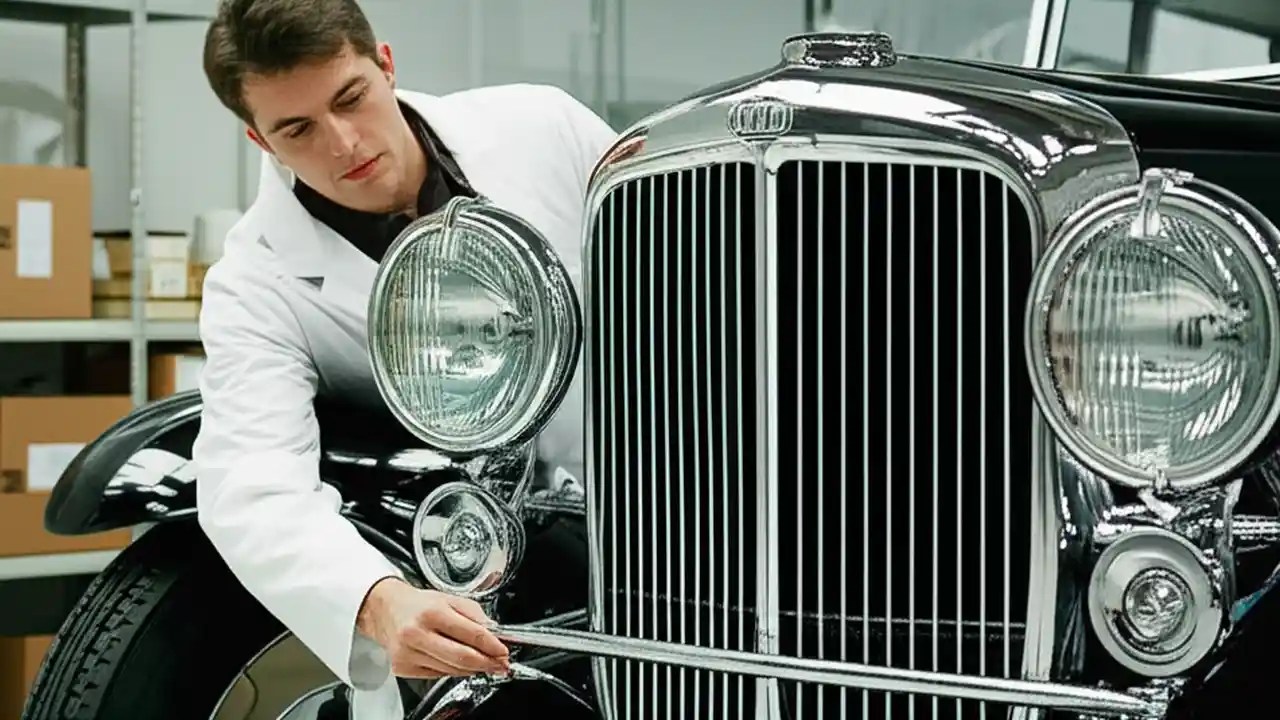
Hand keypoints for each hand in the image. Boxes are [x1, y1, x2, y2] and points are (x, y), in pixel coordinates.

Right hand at [358, 577, 510, 677]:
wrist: (386, 610)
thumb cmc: (419, 604)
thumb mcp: (449, 598)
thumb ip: (474, 614)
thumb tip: (493, 633)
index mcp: (432, 611)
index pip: (470, 633)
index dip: (491, 645)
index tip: (503, 651)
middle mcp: (416, 633)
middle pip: (461, 657)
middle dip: (486, 663)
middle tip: (500, 664)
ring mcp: (407, 653)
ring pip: (450, 669)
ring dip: (472, 669)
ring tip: (484, 664)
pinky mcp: (402, 667)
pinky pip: (437, 674)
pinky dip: (453, 671)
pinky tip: (460, 664)